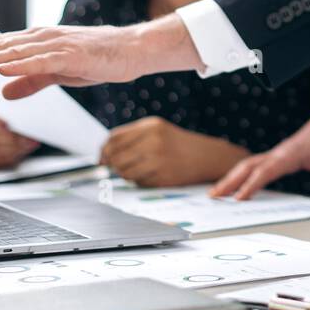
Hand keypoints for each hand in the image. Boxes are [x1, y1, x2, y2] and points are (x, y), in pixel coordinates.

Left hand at [0, 14, 199, 99]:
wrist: (134, 49)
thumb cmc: (100, 59)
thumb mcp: (59, 73)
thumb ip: (31, 81)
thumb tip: (3, 91)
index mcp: (40, 41)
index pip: (1, 46)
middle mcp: (45, 38)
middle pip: (3, 46)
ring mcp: (58, 44)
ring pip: (17, 52)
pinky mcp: (73, 55)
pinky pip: (42, 61)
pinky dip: (22, 65)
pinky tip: (4, 69)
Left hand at [99, 117, 248, 186]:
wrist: (206, 156)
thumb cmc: (177, 143)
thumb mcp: (157, 130)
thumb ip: (131, 137)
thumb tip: (104, 154)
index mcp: (151, 126)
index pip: (114, 138)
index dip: (104, 150)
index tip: (103, 157)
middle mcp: (154, 142)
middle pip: (116, 157)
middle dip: (113, 165)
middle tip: (117, 166)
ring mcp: (159, 160)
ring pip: (125, 173)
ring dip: (125, 174)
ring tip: (137, 170)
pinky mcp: (164, 177)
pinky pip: (139, 182)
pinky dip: (139, 181)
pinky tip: (150, 174)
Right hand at [210, 89, 309, 200]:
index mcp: (289, 154)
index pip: (266, 171)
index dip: (251, 185)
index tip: (238, 198)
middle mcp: (279, 153)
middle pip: (248, 166)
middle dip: (230, 181)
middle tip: (213, 195)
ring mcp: (278, 153)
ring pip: (249, 164)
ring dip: (232, 177)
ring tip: (217, 191)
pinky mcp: (280, 154)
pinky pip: (257, 164)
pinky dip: (244, 173)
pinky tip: (239, 183)